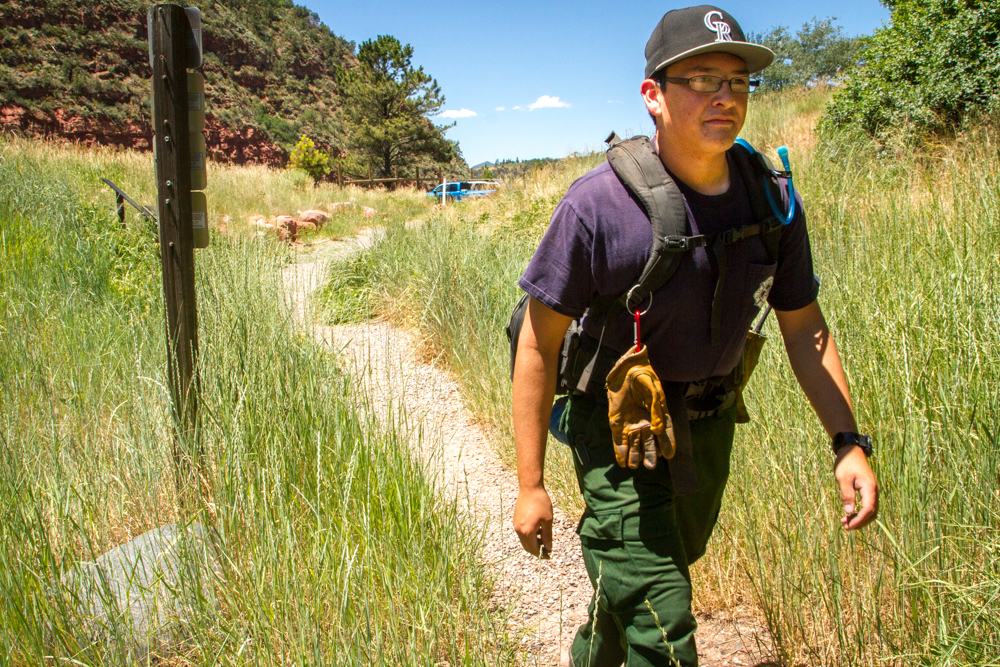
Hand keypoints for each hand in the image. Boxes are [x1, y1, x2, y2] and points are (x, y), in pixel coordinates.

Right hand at [513, 485, 552, 557]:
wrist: (530, 488)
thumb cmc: (541, 503)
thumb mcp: (548, 520)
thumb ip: (548, 536)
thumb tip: (549, 548)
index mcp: (527, 531)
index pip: (534, 549)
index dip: (542, 554)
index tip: (549, 556)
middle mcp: (519, 530)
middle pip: (527, 547)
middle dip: (537, 551)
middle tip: (547, 550)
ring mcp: (516, 525)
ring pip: (524, 541)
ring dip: (533, 543)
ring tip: (544, 538)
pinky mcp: (515, 520)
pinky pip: (522, 534)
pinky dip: (529, 536)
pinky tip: (538, 531)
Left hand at [606, 346, 673, 468]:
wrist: (626, 370)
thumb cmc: (644, 378)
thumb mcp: (653, 390)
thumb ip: (655, 409)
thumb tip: (656, 430)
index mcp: (658, 417)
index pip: (665, 434)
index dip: (667, 444)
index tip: (669, 455)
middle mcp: (646, 424)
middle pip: (649, 443)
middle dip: (649, 455)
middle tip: (650, 466)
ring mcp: (631, 425)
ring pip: (634, 445)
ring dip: (634, 456)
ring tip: (634, 466)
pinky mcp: (617, 424)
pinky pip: (619, 441)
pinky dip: (620, 451)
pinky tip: (622, 462)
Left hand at [834, 445, 878, 529]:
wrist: (851, 451)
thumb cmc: (846, 463)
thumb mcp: (843, 478)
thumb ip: (847, 494)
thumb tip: (849, 512)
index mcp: (870, 488)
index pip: (868, 509)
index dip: (859, 520)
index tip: (849, 526)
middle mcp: (874, 491)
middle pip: (871, 513)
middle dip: (860, 522)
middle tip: (846, 527)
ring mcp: (872, 491)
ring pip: (870, 511)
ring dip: (860, 518)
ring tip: (845, 523)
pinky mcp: (868, 491)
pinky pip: (867, 505)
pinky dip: (860, 512)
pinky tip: (849, 514)